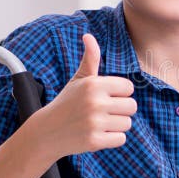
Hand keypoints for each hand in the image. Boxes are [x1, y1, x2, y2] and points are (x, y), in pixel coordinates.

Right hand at [29, 34, 136, 160]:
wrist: (46, 132)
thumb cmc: (67, 103)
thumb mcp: (78, 80)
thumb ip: (90, 59)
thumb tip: (88, 36)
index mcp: (94, 84)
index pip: (128, 88)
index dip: (119, 93)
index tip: (104, 97)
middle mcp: (95, 102)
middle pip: (132, 106)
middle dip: (120, 110)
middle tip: (102, 112)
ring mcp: (95, 123)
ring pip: (127, 123)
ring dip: (115, 125)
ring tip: (97, 123)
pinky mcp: (95, 141)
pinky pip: (121, 139)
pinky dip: (111, 139)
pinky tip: (96, 134)